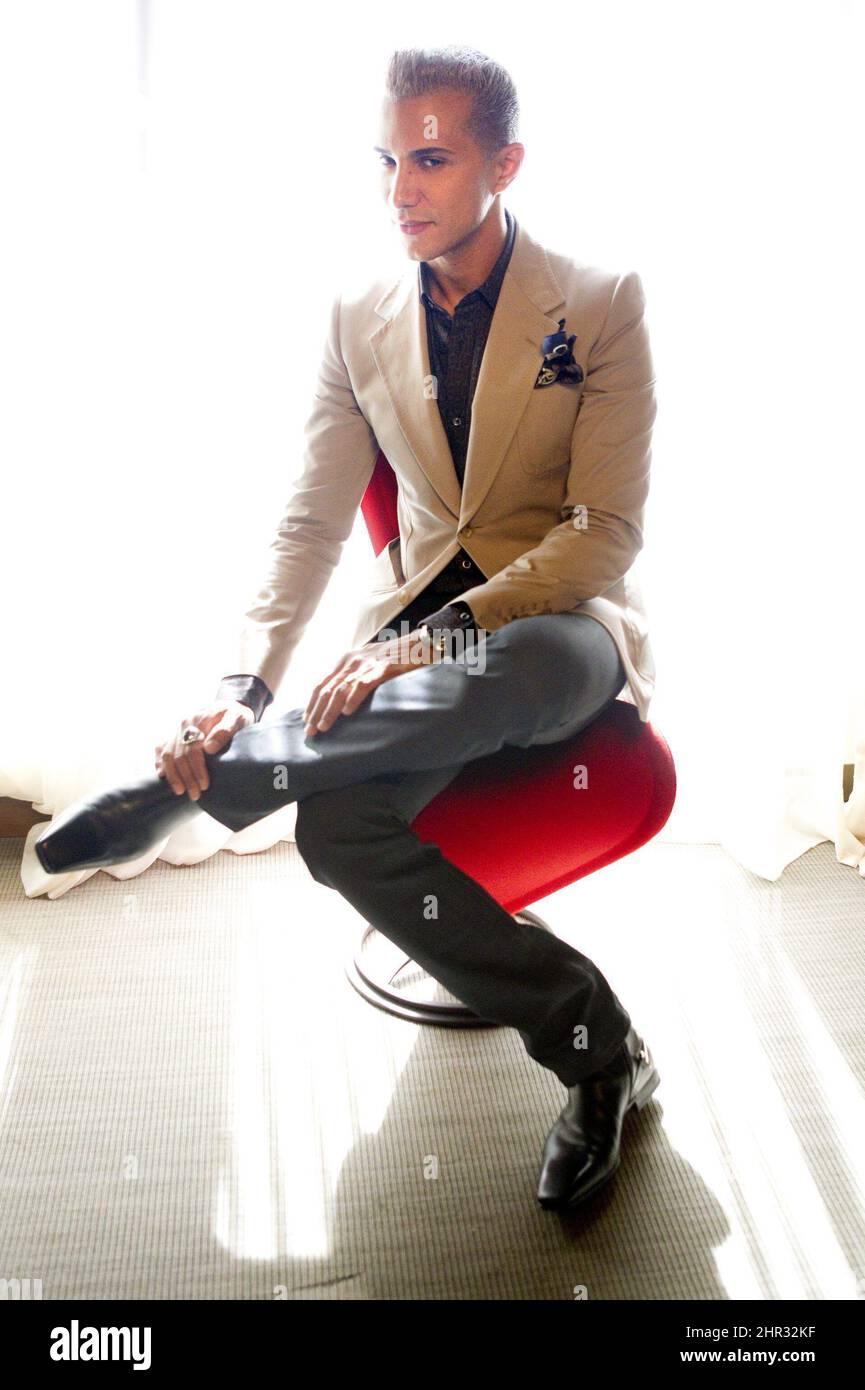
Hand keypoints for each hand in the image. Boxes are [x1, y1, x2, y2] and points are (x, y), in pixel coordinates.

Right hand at [155, 700, 254, 798]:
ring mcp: (177, 729)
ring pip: (167, 754)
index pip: (193, 749)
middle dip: (186, 777)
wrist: (230, 707)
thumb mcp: (237, 718)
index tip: (204, 785)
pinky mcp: (174, 733)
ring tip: (180, 791)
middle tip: (195, 795)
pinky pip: (161, 747)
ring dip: (173, 775)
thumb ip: (225, 730)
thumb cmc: (235, 715)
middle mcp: (184, 724)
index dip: (197, 769)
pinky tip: (163, 775)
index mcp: (198, 720)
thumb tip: (209, 748)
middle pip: (179, 755)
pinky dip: (160, 762)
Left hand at [303, 629, 436, 734]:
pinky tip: (346, 712)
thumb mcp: (368, 662)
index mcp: (346, 661)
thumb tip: (341, 700)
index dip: (312, 703)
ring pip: (341, 690)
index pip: (322, 684)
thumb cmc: (394, 657)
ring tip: (323, 727)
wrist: (420, 642)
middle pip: (327, 689)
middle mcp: (352, 661)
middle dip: (316, 711)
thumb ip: (354, 676)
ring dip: (330, 710)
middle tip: (310, 731)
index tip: (306, 720)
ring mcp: (367, 664)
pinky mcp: (383, 668)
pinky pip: (363, 684)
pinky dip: (353, 698)